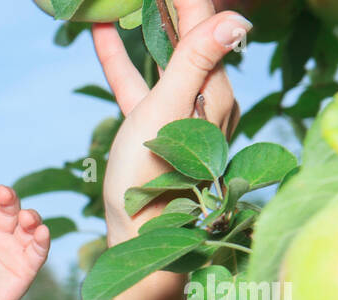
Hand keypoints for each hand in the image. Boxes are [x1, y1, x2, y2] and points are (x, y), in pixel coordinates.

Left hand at [0, 165, 49, 299]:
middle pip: (6, 209)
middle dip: (8, 198)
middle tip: (4, 192)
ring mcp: (13, 247)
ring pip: (26, 224)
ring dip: (29, 216)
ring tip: (25, 217)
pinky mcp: (27, 264)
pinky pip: (38, 248)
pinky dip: (43, 239)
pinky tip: (41, 232)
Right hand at [93, 0, 249, 244]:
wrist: (139, 237)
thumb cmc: (152, 180)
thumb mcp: (168, 114)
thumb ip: (195, 62)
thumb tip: (234, 16)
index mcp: (216, 89)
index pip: (203, 22)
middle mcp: (206, 96)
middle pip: (187, 33)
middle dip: (168, 4)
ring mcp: (181, 112)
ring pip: (162, 54)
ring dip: (145, 22)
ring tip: (123, 0)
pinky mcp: (155, 127)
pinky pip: (139, 82)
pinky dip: (122, 57)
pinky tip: (102, 34)